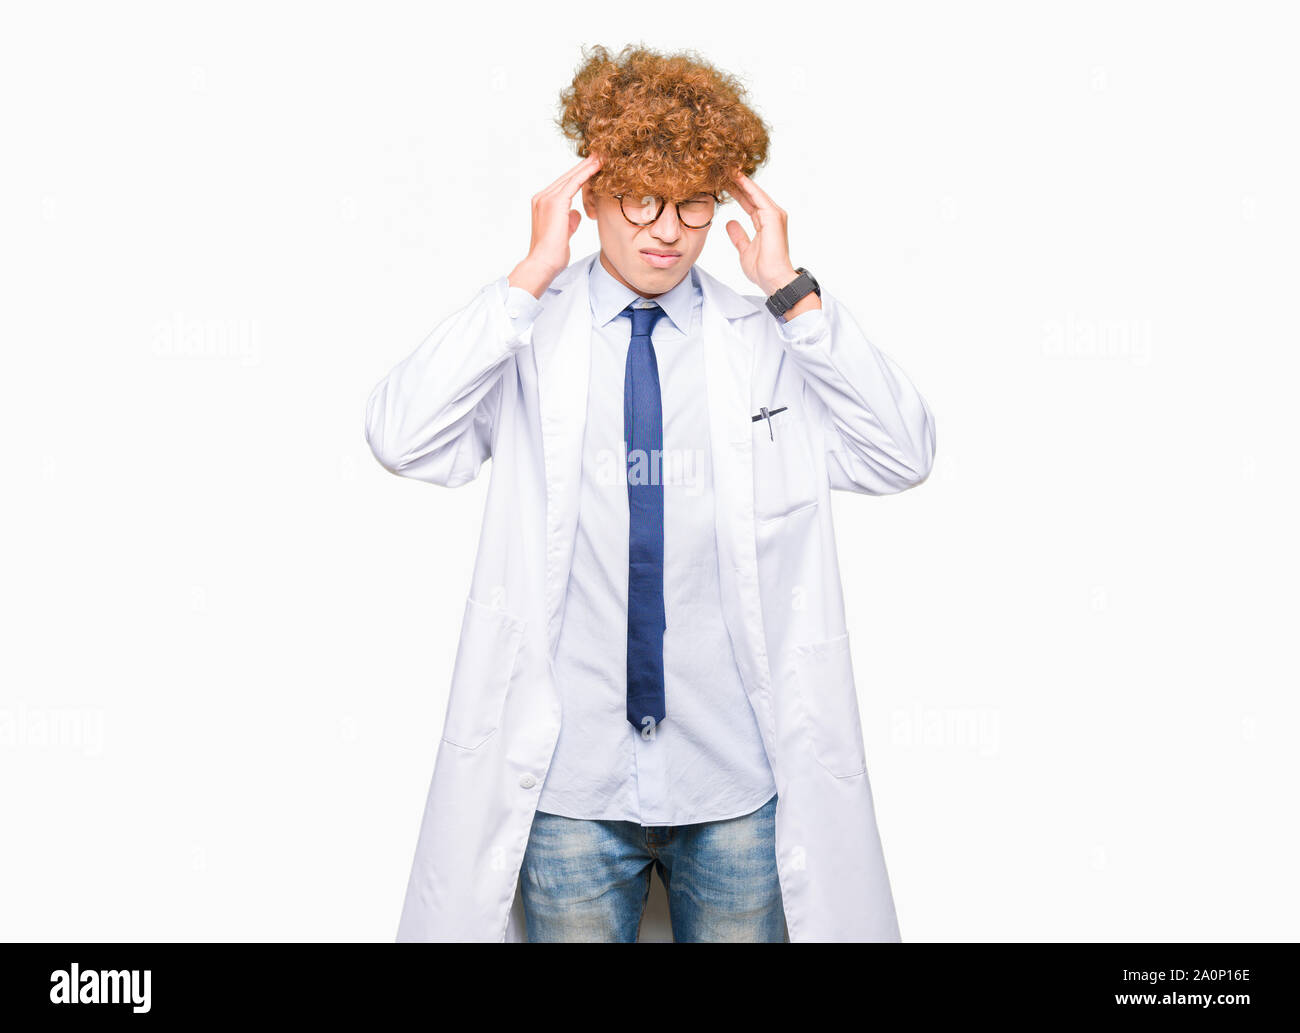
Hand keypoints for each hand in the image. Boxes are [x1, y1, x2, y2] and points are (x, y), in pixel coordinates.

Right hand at [509, 154, 601, 297]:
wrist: (542, 263)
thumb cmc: (552, 254)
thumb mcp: (563, 233)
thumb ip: (569, 220)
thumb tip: (576, 213)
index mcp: (543, 203)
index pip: (565, 184)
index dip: (580, 174)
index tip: (593, 166)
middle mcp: (542, 197)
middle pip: (568, 176)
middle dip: (585, 165)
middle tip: (600, 154)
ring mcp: (547, 198)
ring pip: (571, 177)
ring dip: (588, 166)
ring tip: (602, 156)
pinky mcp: (555, 202)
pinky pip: (574, 183)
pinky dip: (586, 173)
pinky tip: (597, 166)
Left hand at [725, 169, 801, 295]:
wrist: (773, 278)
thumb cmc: (762, 269)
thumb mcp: (745, 250)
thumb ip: (739, 236)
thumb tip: (730, 224)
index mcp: (765, 224)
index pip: (749, 204)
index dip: (738, 194)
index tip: (725, 184)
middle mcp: (771, 216)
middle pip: (751, 196)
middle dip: (738, 184)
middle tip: (724, 171)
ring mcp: (773, 214)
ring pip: (754, 193)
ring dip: (741, 180)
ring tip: (728, 168)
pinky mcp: (772, 216)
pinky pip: (757, 197)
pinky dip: (748, 186)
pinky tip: (737, 177)